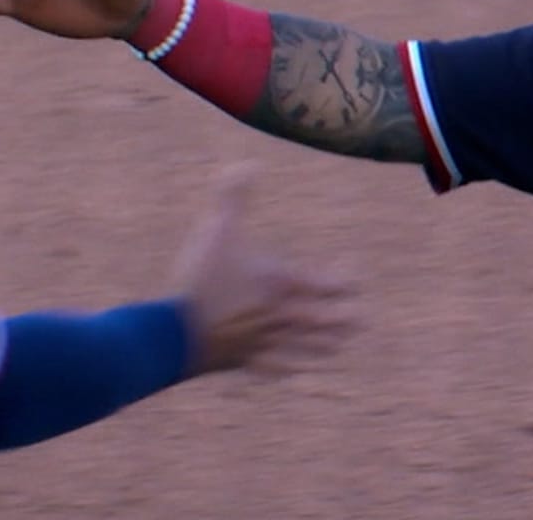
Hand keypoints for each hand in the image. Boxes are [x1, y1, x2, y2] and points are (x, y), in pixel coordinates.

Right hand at [171, 164, 354, 376]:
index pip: (337, 285)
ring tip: (339, 342)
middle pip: (335, 323)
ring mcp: (268, 344)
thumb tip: (247, 163)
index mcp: (286, 285)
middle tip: (360, 315)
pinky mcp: (247, 364)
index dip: (350, 277)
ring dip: (330, 345)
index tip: (349, 267)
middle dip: (351, 318)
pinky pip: (279, 370)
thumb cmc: (199, 280)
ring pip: (314, 351)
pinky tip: (294, 367)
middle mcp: (286, 317)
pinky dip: (291, 367)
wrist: (171, 335)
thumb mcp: (216, 230)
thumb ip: (232, 195)